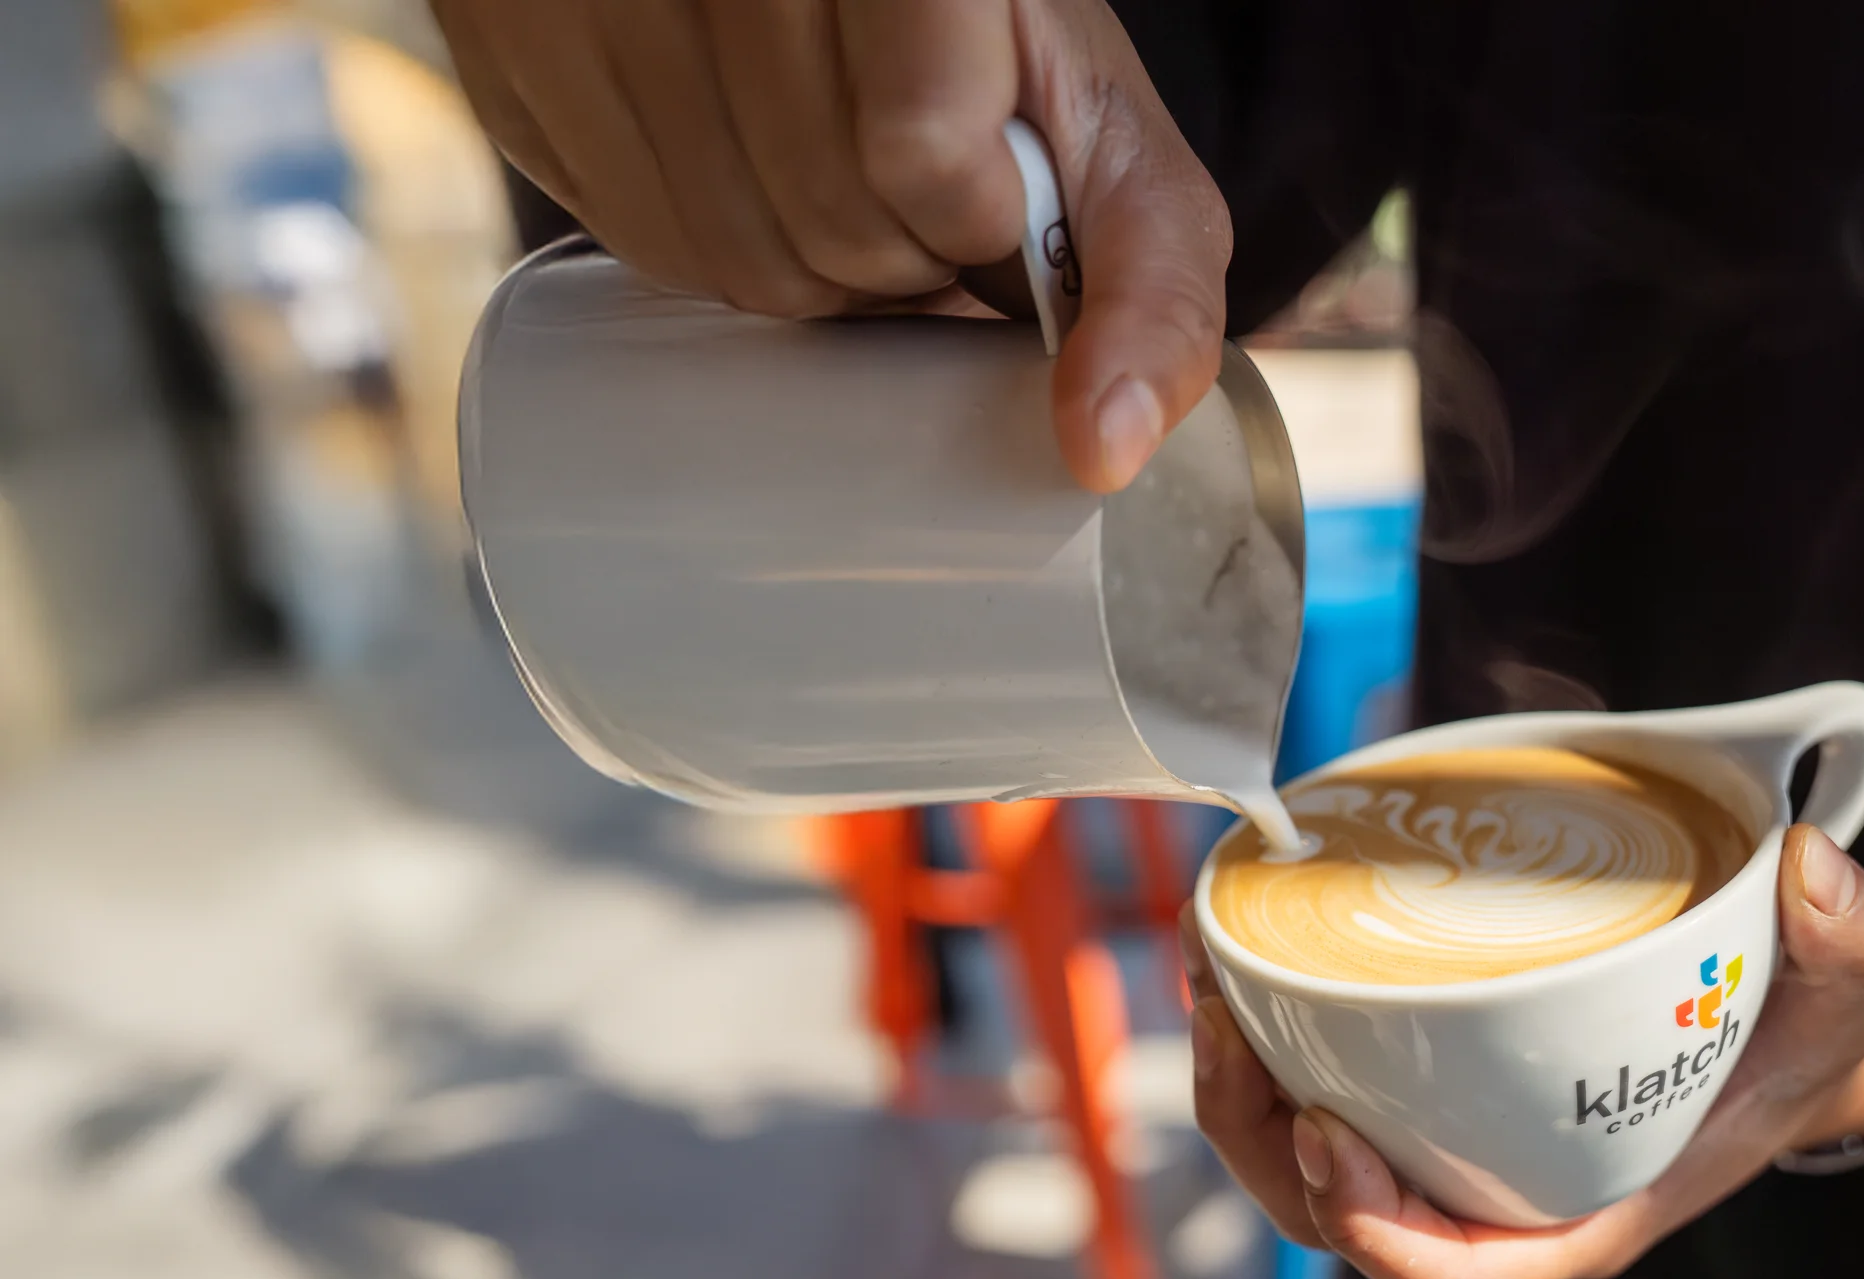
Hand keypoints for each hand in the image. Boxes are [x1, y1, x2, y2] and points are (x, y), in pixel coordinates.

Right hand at [434, 0, 1229, 490]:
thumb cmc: (985, 46)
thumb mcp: (1105, 135)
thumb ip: (1155, 283)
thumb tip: (1104, 453)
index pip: (923, 156)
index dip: (969, 212)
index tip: (984, 178)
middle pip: (824, 230)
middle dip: (895, 256)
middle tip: (909, 185)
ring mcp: (589, 4)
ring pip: (721, 259)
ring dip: (800, 266)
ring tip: (828, 178)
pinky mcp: (512, 59)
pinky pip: (623, 238)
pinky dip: (697, 242)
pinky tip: (733, 172)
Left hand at [1183, 826, 1863, 1278]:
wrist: (1789, 1033)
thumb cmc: (1804, 1040)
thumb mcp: (1844, 995)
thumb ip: (1846, 939)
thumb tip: (1804, 871)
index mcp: (1584, 1218)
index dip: (1371, 1232)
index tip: (1331, 1135)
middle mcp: (1504, 1207)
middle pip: (1337, 1227)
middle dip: (1261, 1141)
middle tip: (1228, 1024)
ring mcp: (1461, 1161)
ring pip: (1308, 1174)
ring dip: (1242, 1097)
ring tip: (1211, 986)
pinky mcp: (1437, 1104)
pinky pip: (1326, 1107)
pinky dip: (1272, 1054)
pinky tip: (1245, 969)